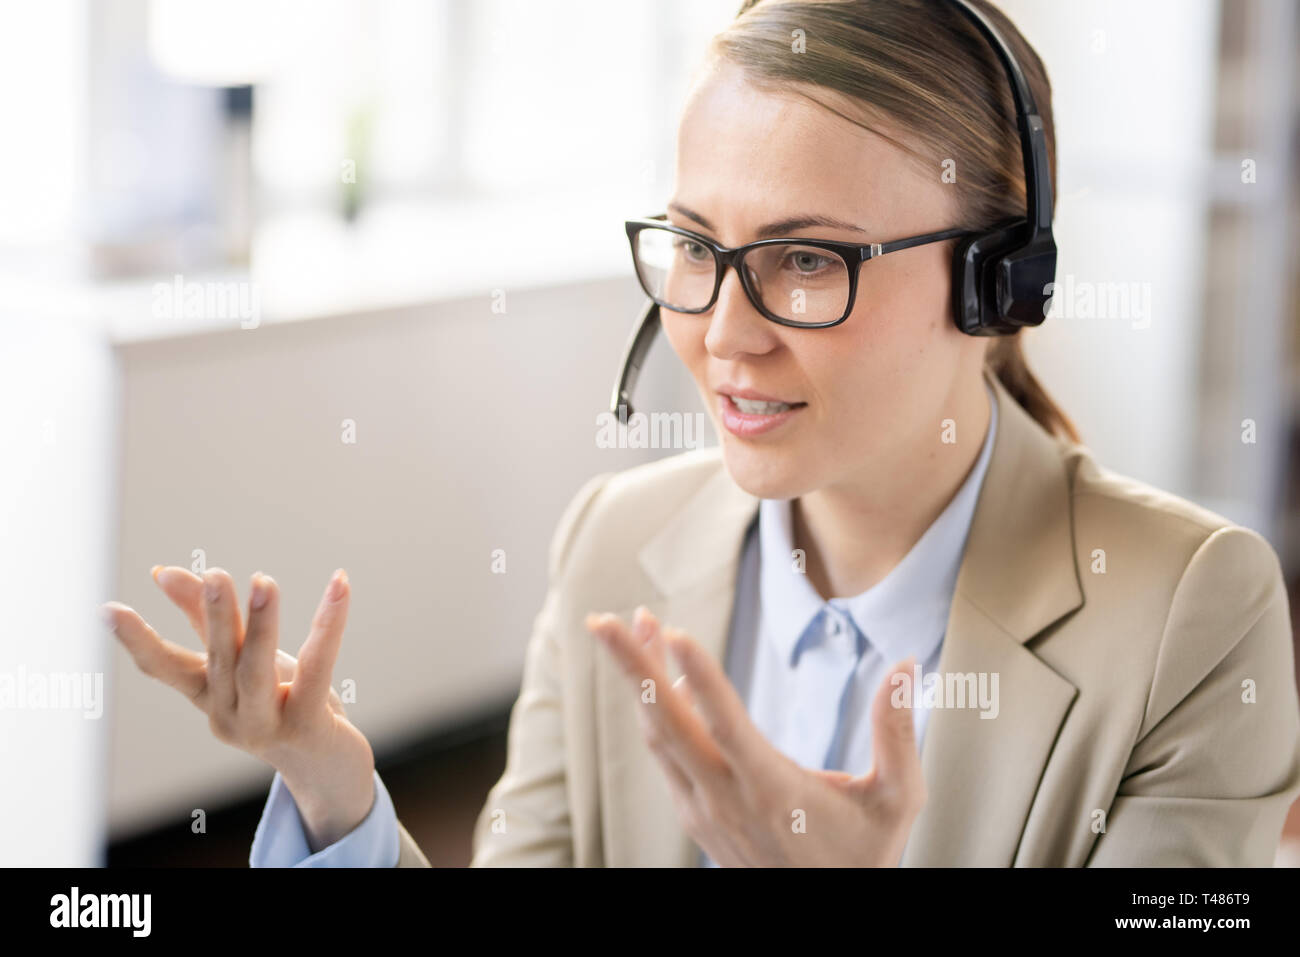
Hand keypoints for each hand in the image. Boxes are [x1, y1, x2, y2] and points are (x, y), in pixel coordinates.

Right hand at [102, 566, 375, 850]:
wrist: (327, 769)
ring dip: (261, 624)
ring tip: (264, 582)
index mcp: (209, 698)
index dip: (138, 640)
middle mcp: (230, 716)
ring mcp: (267, 726)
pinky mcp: (308, 725)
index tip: (107, 609)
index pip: (165, 668)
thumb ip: (205, 617)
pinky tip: (339, 585)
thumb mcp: (242, 661)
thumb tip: (162, 572)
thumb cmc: (280, 704)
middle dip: (214, 616)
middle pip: (219, 659)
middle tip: (215, 575)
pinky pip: (318, 667)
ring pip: (258, 670)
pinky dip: (328, 624)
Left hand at [586, 606, 925, 865]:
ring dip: (640, 680)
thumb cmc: (863, 856)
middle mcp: (728, 799)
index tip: (674, 634)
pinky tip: (660, 678)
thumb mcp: (897, 800)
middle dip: (633, 667)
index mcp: (775, 792)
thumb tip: (908, 666)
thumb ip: (898, 733)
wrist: (826, 915)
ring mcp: (705, 808)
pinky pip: (665, 755)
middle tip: (606, 620)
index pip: (728, 727)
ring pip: (659, 736)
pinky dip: (655, 711)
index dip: (701, 678)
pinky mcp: (696, 813)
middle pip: (668, 724)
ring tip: (635, 626)